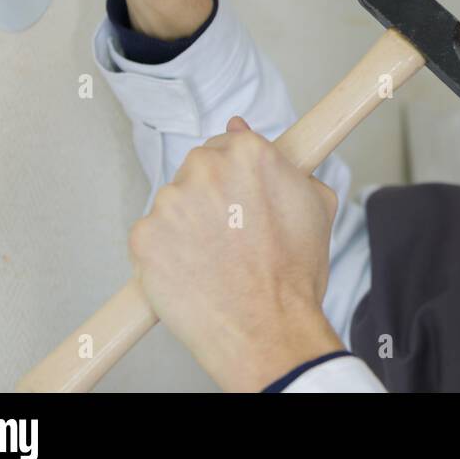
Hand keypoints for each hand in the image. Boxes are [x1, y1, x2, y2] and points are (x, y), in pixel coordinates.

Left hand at [128, 117, 345, 391]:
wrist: (268, 328)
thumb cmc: (294, 274)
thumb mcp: (315, 206)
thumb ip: (286, 165)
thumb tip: (246, 130)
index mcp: (249, 154)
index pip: (228, 143)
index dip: (236, 176)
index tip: (239, 199)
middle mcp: (205, 169)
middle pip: (197, 169)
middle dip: (210, 196)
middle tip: (232, 234)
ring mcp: (170, 203)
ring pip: (173, 203)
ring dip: (187, 224)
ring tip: (216, 259)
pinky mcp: (144, 237)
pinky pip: (151, 236)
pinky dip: (167, 252)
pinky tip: (194, 271)